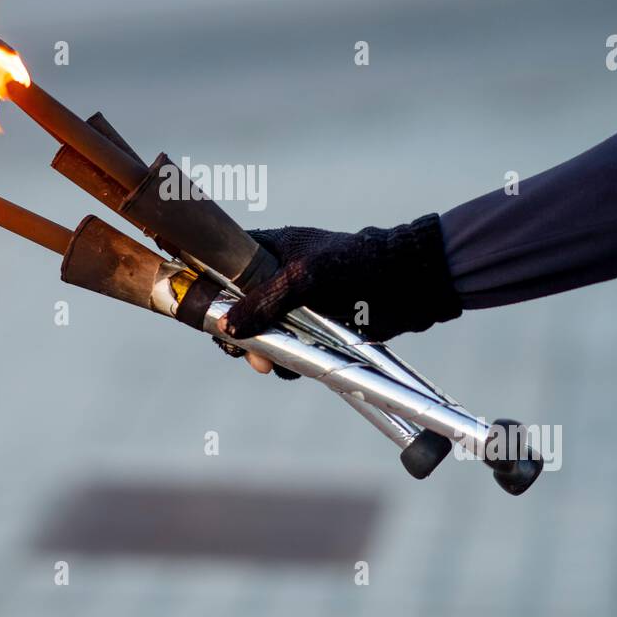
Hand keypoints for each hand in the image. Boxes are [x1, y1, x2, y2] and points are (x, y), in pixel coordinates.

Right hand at [213, 217, 461, 376]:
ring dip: (261, 351)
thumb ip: (265, 301)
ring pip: (260, 333)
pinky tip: (292, 367)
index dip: (208, 287)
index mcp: (269, 249)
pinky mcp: (314, 330)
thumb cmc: (358, 265)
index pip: (222, 263)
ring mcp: (294, 305)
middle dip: (235, 332)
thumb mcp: (305, 279)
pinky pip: (287, 350)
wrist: (410, 284)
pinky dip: (285, 362)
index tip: (205, 314)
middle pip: (235, 307)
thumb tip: (227, 328)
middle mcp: (275, 277)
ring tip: (269, 363)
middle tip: (241, 351)